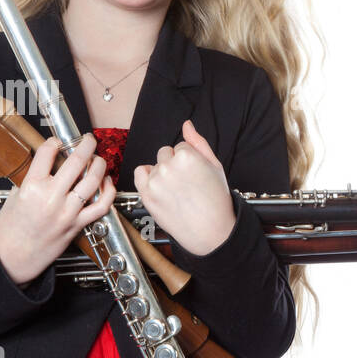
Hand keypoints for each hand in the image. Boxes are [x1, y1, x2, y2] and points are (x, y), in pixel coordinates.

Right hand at [0, 136, 115, 285]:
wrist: (13, 256)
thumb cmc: (11, 228)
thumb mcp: (15, 195)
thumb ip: (33, 178)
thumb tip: (49, 163)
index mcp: (31, 187)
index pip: (47, 153)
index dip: (54, 142)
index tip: (58, 141)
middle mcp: (51, 198)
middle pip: (76, 162)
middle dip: (86, 145)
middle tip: (88, 139)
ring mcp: (67, 212)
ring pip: (92, 181)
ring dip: (99, 165)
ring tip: (98, 159)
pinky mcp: (78, 225)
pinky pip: (101, 206)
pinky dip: (108, 191)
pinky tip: (106, 182)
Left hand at [134, 119, 235, 255]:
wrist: (210, 232)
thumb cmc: (216, 201)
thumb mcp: (215, 166)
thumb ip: (198, 142)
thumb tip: (187, 125)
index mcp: (188, 156)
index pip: (181, 146)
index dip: (190, 161)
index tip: (196, 175)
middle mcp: (169, 166)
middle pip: (166, 153)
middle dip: (174, 165)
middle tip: (187, 184)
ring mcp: (155, 180)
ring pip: (155, 165)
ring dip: (162, 173)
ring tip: (177, 191)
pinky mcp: (146, 194)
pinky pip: (140, 173)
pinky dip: (148, 178)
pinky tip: (162, 189)